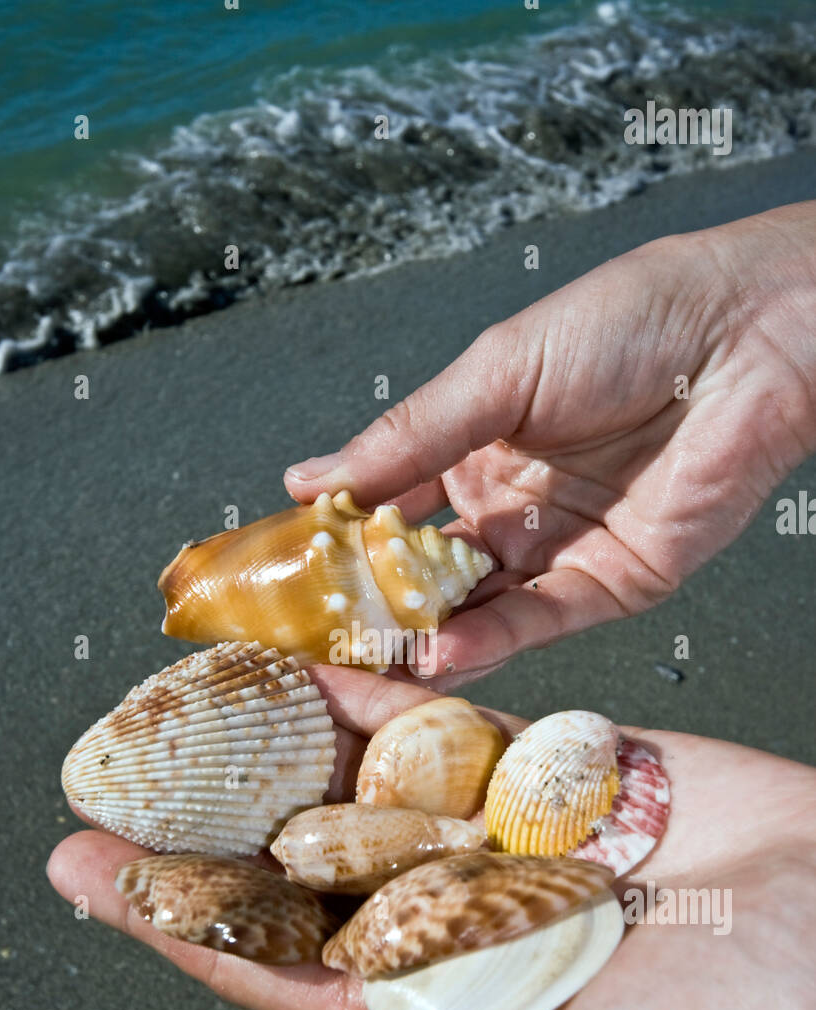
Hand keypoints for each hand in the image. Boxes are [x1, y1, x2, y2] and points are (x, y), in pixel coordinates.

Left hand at [47, 668, 815, 1009]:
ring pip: (365, 790)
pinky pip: (446, 731)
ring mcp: (507, 844)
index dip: (178, 922)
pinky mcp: (559, 771)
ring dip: (276, 755)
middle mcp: (462, 931)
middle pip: (303, 871)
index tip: (90, 874)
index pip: (278, 971)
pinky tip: (304, 678)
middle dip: (205, 826)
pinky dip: (377, 702)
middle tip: (110, 779)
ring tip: (183, 715)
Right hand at [285, 202, 815, 686]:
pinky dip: (489, 639)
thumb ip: (407, 439)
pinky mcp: (611, 584)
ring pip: (474, 609)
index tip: (285, 575)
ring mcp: (557, 551)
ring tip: (369, 659)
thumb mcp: (498, 372)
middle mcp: (509, 508)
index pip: (389, 510)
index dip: (339, 542)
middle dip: (374, 608)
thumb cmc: (630, 322)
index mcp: (474, 450)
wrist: (752, 335)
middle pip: (425, 574)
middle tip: (317, 638)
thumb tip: (308, 480)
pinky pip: (538, 621)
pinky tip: (439, 649)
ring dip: (423, 637)